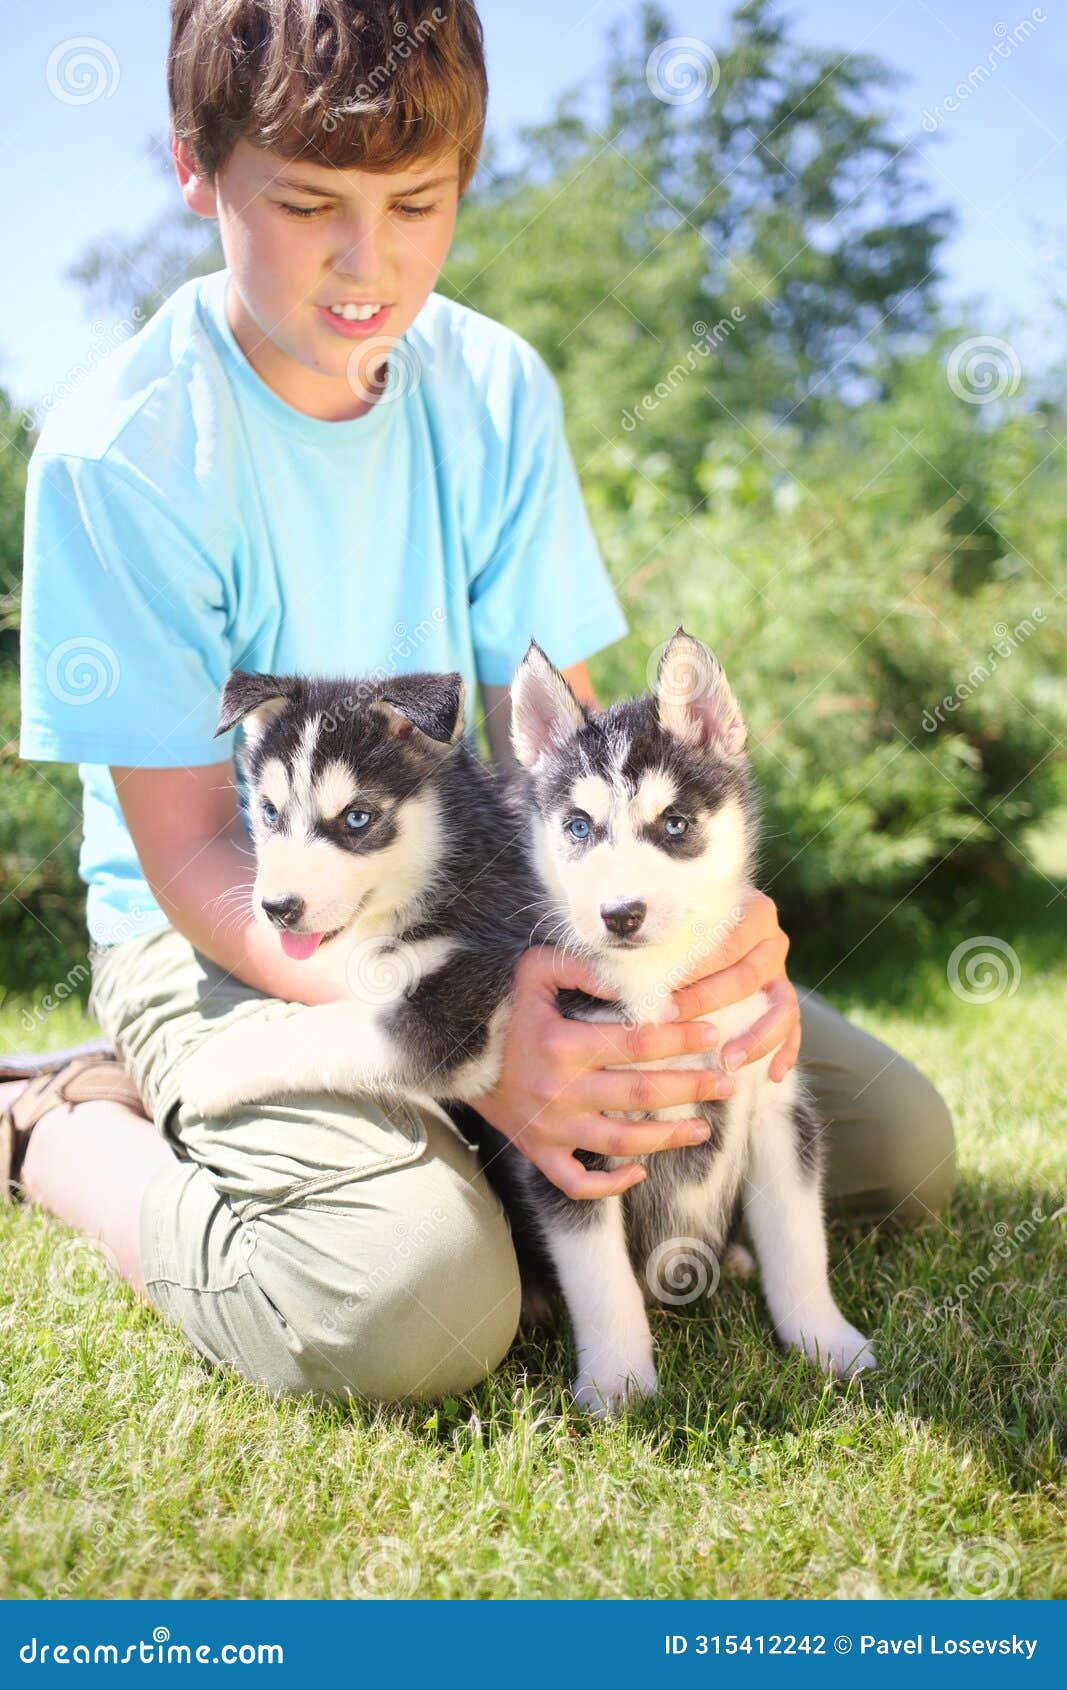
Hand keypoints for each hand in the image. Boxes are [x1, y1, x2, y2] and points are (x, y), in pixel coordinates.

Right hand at [470, 946, 736, 1199]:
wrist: (450, 1049)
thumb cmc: (500, 1005)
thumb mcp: (535, 969)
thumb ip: (584, 968)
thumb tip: (633, 984)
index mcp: (562, 1045)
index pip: (636, 1042)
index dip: (679, 1039)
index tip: (711, 1034)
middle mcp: (560, 1092)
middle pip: (640, 1095)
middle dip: (690, 1088)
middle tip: (726, 1083)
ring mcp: (550, 1128)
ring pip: (621, 1143)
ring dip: (668, 1138)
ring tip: (704, 1129)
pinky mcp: (538, 1151)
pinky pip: (577, 1183)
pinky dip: (610, 1185)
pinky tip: (640, 1170)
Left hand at [667, 889, 799, 1081]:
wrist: (709, 922)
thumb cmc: (674, 926)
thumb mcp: (666, 921)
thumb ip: (651, 937)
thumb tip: (608, 969)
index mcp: (749, 909)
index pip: (723, 942)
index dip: (692, 968)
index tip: (660, 990)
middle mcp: (771, 938)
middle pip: (745, 975)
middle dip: (706, 1002)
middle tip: (671, 1023)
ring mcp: (782, 971)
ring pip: (780, 1006)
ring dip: (755, 1038)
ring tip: (727, 1062)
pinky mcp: (786, 999)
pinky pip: (794, 1028)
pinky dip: (786, 1051)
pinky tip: (773, 1076)